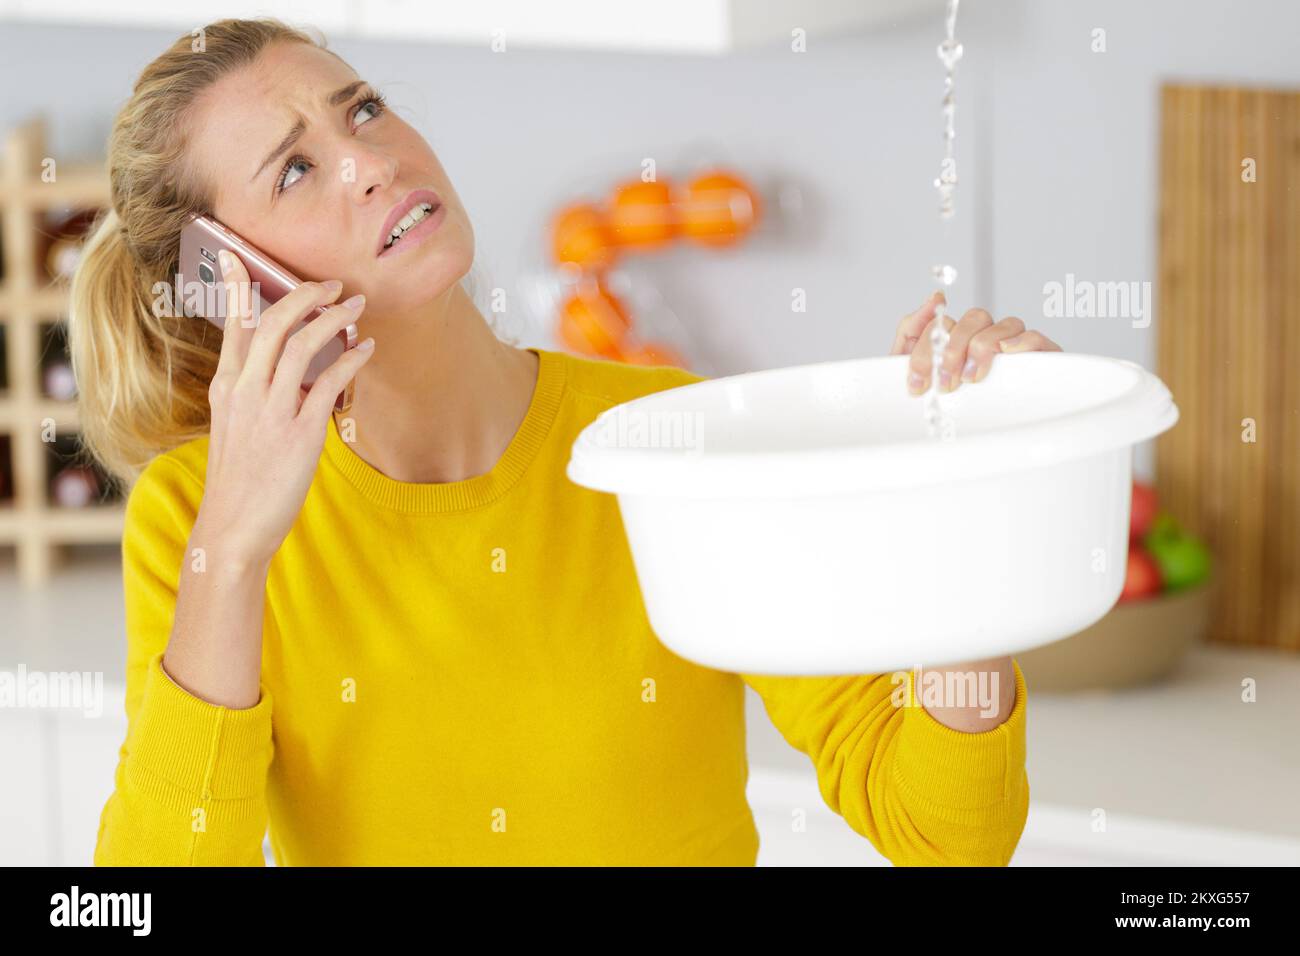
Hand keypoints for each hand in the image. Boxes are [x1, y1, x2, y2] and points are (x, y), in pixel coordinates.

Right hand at [195, 249, 374, 566]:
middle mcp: (244, 391)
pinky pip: (329, 383)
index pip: (233, 324)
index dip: (237, 286)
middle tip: (332, 284)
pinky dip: (351, 359)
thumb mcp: (237, 428)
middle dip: (305, 294)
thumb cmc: (241, 480)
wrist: (234, 528)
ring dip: (333, 318)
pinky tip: (365, 350)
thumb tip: (298, 378)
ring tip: (355, 306)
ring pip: (301, 344)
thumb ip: (259, 396)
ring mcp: (270, 410)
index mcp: (226, 386)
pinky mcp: (298, 433)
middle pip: (273, 322)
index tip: (239, 255)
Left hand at [890, 290, 1061, 394]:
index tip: (918, 382)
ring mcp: (1014, 348)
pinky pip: (1036, 338)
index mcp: (958, 339)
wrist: (978, 445)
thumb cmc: (946, 406)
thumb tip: (934, 297)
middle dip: (954, 349)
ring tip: (971, 377)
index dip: (927, 350)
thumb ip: (912, 330)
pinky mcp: (1039, 360)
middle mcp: (987, 339)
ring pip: (1006, 324)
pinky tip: (1004, 354)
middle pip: (975, 318)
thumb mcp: (916, 372)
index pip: (944, 323)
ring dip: (983, 347)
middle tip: (945, 383)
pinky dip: (1021, 342)